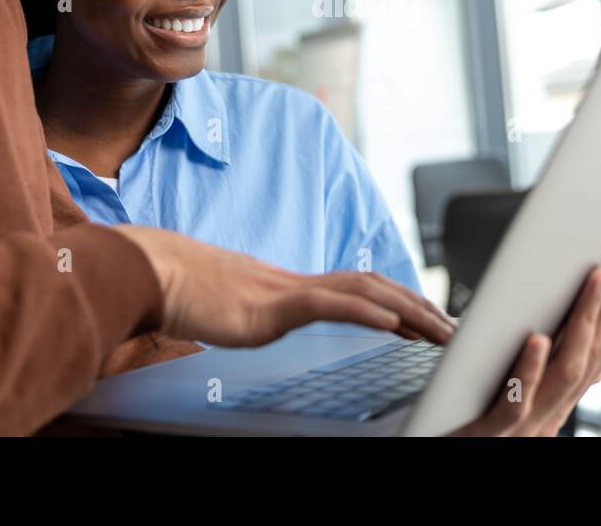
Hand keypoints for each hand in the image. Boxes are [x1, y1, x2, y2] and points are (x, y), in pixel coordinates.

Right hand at [114, 226, 455, 347]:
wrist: (147, 271)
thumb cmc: (179, 291)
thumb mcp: (228, 308)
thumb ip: (252, 314)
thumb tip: (253, 321)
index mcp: (290, 287)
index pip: (357, 289)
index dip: (397, 300)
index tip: (427, 320)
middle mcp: (296, 283)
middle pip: (373, 285)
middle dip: (418, 306)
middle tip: (453, 329)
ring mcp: (285, 290)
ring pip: (363, 291)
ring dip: (407, 309)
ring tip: (438, 328)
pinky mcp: (269, 303)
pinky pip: (326, 304)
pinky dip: (363, 310)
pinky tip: (391, 321)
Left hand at [451, 256, 600, 435]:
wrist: (443, 452)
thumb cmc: (469, 423)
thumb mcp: (513, 396)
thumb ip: (540, 372)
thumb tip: (579, 342)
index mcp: (555, 403)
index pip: (597, 353)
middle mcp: (548, 414)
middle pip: (590, 355)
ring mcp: (524, 427)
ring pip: (564, 374)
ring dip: (584, 323)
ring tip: (597, 278)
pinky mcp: (490, 435)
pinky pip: (515, 405)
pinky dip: (530, 371)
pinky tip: (537, 339)